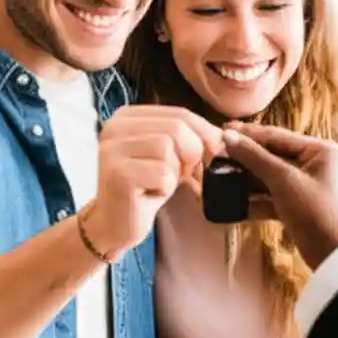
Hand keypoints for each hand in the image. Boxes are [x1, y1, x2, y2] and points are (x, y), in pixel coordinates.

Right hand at [85, 105, 223, 255]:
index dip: (203, 132)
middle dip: (191, 153)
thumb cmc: (144, 188)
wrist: (115, 224)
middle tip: (184, 174)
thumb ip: (188, 136)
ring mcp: (113, 150)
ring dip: (174, 172)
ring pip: (168, 149)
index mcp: (127, 116)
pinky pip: (162, 174)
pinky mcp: (118, 174)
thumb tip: (224, 134)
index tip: (213, 152)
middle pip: (176, 128)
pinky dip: (165, 188)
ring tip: (159, 184)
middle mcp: (115, 127)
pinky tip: (149, 195)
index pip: (178, 113)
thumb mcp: (168, 155)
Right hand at [220, 122, 337, 268]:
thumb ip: (255, 157)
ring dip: (247, 180)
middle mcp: (314, 163)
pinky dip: (256, 201)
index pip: (277, 136)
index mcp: (319, 150)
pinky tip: (234, 204)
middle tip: (218, 155)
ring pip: (270, 177)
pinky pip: (273, 197)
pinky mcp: (299, 206)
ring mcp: (306, 186)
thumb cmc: (315, 211)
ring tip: (221, 177)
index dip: (248, 134)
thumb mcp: (284, 181)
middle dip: (245, 159)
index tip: (222, 129)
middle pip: (273, 156)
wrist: (334, 256)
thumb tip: (227, 136)